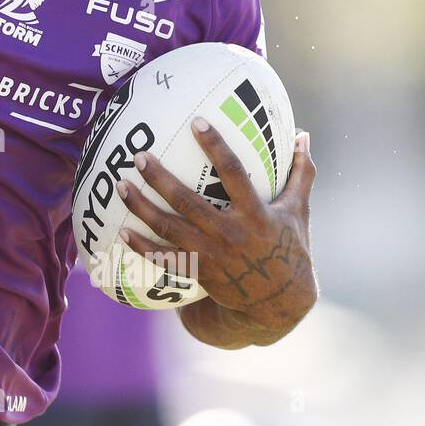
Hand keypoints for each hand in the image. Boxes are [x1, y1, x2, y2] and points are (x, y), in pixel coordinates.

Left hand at [117, 120, 317, 334]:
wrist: (279, 302)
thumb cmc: (290, 247)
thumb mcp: (299, 210)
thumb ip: (301, 173)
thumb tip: (304, 135)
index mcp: (256, 213)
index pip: (234, 173)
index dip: (216, 147)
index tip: (196, 122)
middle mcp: (231, 233)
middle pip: (188, 202)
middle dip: (161, 179)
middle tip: (139, 156)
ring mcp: (212, 254)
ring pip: (170, 229)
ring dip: (142, 207)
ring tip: (120, 186)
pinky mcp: (200, 272)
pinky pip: (165, 258)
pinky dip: (142, 247)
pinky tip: (121, 231)